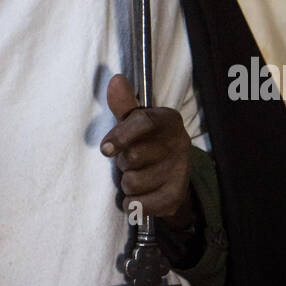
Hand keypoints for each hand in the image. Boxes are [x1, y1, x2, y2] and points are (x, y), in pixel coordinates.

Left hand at [100, 73, 194, 224]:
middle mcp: (179, 143)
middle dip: (124, 162)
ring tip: (137, 175)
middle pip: (134, 156)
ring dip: (128, 183)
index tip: (105, 149)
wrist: (172, 172)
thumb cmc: (147, 141)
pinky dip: (133, 203)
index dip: (121, 136)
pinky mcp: (177, 195)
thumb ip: (124, 104)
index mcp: (168, 119)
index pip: (144, 123)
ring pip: (134, 183)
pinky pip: (143, 204)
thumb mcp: (136, 120)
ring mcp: (180, 170)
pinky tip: (139, 195)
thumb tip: (116, 80)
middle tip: (130, 160)